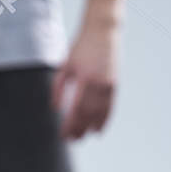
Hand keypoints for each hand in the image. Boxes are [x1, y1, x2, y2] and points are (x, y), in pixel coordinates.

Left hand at [52, 22, 118, 140]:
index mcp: (85, 78)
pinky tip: (98, 129)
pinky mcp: (115, 83)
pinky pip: (110, 106)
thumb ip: (58, 88)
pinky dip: (104, 119)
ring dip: (92, 127)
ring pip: (101, 112)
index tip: (63, 135)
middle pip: (89, 114)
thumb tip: (55, 109)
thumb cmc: (80, 48)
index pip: (76, 109)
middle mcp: (99, 83)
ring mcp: (109, 84)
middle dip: (79, 129)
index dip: (70, 125)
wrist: (103, 31)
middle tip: (71, 140)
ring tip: (83, 138)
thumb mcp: (65, 66)